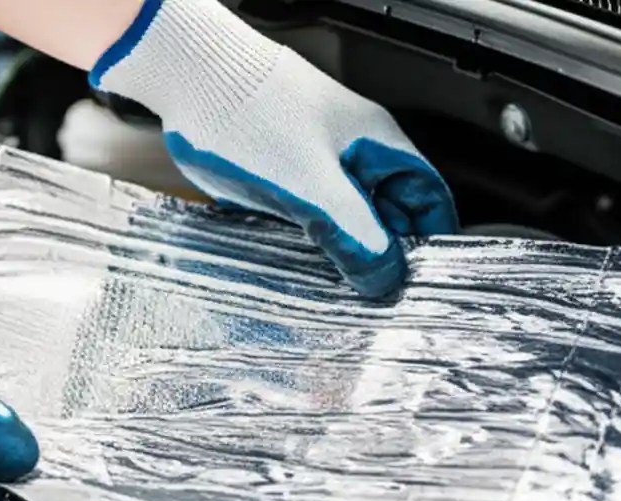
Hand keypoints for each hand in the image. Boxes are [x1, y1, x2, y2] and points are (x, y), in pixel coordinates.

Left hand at [91, 0, 458, 296]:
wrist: (192, 84)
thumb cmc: (254, 116)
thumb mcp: (314, 188)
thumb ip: (355, 237)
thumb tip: (384, 279)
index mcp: (377, 146)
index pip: (428, 198)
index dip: (428, 241)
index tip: (416, 283)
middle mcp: (351, 156)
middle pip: (386, 215)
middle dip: (382, 255)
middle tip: (371, 297)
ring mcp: (313, 168)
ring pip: (344, 221)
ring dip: (341, 254)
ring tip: (337, 293)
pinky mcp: (279, 180)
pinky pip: (306, 219)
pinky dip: (307, 244)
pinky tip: (299, 270)